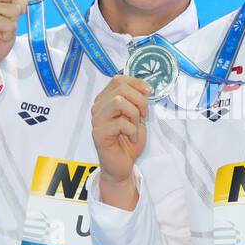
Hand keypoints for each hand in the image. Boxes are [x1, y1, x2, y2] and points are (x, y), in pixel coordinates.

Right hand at [90, 75, 151, 209]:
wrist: (123, 165)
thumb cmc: (128, 141)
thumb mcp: (137, 115)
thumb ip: (137, 100)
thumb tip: (145, 87)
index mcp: (105, 100)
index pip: (119, 79)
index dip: (136, 83)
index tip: (149, 92)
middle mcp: (98, 107)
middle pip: (121, 88)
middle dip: (140, 101)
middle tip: (144, 116)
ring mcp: (96, 120)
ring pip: (119, 102)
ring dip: (135, 115)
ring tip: (136, 127)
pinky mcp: (99, 133)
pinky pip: (121, 123)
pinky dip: (132, 130)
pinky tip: (131, 138)